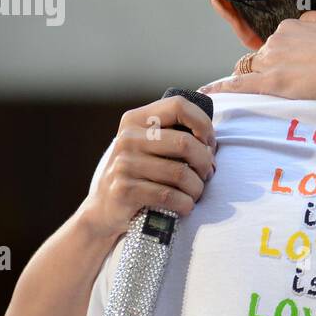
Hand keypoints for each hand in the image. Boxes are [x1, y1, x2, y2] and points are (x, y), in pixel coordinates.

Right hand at [79, 94, 216, 238]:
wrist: (105, 208)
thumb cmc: (140, 174)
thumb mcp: (148, 145)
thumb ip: (173, 134)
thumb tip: (210, 141)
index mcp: (135, 120)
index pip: (179, 106)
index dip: (203, 123)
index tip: (209, 144)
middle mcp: (127, 138)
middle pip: (185, 143)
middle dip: (206, 162)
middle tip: (208, 174)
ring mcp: (124, 164)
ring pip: (181, 173)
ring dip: (197, 188)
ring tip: (196, 192)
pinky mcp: (124, 190)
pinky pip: (169, 196)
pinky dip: (185, 204)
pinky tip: (186, 206)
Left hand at [199, 11, 315, 100]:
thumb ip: (315, 21)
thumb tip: (305, 22)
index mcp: (291, 26)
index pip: (277, 42)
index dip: (283, 56)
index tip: (294, 65)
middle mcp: (276, 40)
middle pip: (263, 57)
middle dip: (272, 69)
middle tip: (295, 83)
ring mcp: (271, 62)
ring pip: (252, 71)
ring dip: (257, 80)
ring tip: (272, 93)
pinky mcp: (270, 83)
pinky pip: (239, 85)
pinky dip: (222, 89)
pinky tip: (208, 94)